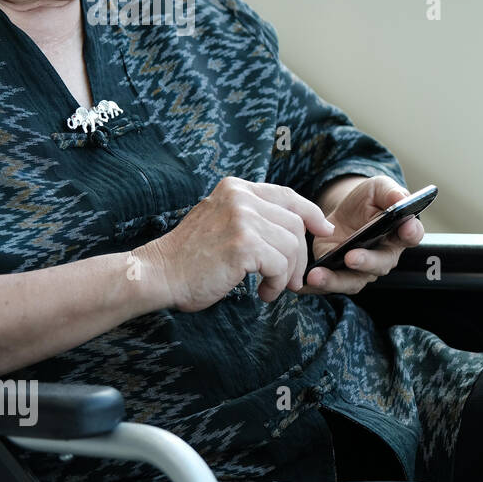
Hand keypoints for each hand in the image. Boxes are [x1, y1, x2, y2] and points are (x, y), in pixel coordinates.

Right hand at [137, 177, 338, 311]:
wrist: (158, 274)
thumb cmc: (190, 258)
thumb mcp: (221, 222)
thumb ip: (253, 217)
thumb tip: (297, 228)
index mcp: (236, 188)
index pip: (287, 196)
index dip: (311, 213)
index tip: (324, 229)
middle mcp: (240, 197)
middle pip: (294, 224)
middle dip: (299, 255)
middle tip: (291, 280)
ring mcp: (242, 219)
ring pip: (291, 246)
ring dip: (287, 274)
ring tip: (271, 288)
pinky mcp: (244, 244)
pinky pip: (280, 265)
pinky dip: (276, 283)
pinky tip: (262, 293)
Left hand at [300, 176, 424, 295]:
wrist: (342, 213)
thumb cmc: (367, 202)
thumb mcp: (378, 189)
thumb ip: (390, 192)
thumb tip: (399, 198)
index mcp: (399, 233)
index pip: (412, 234)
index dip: (411, 232)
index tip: (406, 228)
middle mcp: (384, 256)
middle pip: (381, 264)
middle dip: (366, 262)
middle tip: (351, 257)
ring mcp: (362, 269)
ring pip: (354, 280)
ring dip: (336, 280)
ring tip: (318, 275)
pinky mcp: (339, 274)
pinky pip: (330, 284)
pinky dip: (317, 284)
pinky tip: (304, 278)